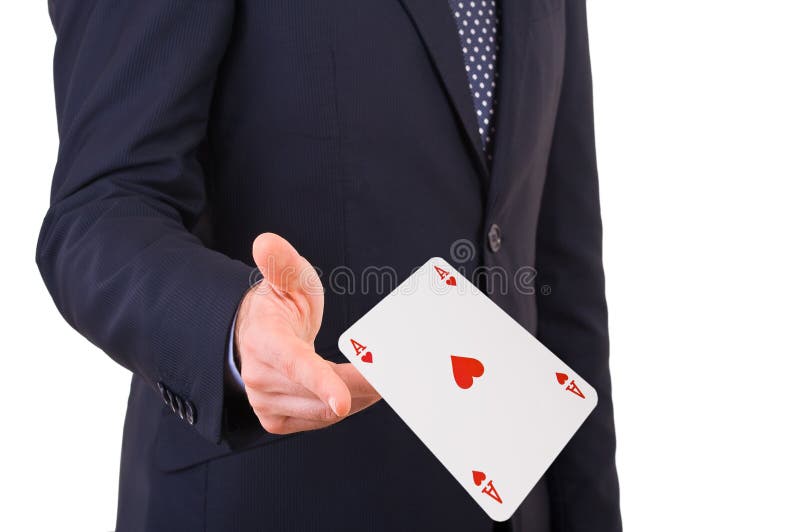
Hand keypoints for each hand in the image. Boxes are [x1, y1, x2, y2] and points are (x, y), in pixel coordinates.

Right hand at [235, 233, 379, 434]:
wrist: (251, 336)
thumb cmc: (278, 305)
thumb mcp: (286, 278)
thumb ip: (281, 263)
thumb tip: (266, 242)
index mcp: (264, 340)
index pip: (295, 364)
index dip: (321, 383)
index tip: (342, 401)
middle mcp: (260, 376)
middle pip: (322, 392)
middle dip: (363, 384)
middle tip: (400, 375)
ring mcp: (266, 403)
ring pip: (326, 412)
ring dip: (360, 397)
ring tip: (386, 379)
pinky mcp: (276, 421)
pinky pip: (321, 419)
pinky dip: (346, 407)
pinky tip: (361, 392)